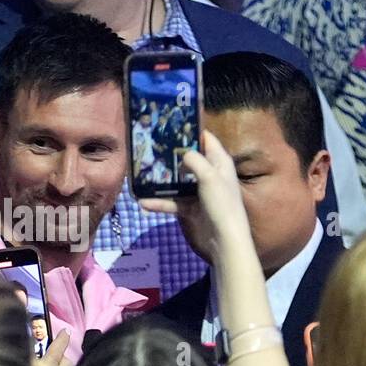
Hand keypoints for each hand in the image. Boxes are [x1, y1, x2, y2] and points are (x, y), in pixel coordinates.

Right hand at [140, 130, 251, 262]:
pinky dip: (160, 202)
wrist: (224, 240)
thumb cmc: (222, 204)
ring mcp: (199, 192)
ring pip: (177, 181)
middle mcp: (210, 175)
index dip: (192, 132)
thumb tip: (183, 151)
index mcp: (219, 163)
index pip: (207, 140)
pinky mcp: (190, 208)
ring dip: (161, 181)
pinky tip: (143, 203)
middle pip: (189, 160)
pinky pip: (172, 202)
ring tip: (141, 175)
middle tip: (150, 147)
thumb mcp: (210, 177)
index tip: (171, 125)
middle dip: (171, 155)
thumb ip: (195, 160)